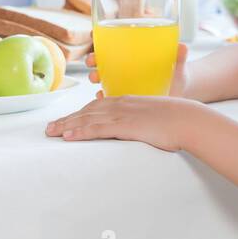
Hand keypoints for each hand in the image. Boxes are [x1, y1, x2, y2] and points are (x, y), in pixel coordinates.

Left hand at [45, 94, 202, 151]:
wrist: (188, 119)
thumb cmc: (177, 121)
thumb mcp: (155, 118)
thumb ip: (142, 121)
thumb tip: (138, 128)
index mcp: (127, 101)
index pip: (96, 107)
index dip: (79, 113)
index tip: (66, 120)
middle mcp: (120, 104)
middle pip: (86, 111)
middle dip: (67, 119)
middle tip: (49, 128)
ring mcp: (122, 114)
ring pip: (87, 118)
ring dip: (67, 125)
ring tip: (51, 132)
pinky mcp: (125, 125)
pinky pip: (97, 129)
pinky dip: (80, 131)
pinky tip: (68, 136)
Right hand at [86, 42, 190, 95]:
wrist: (179, 93)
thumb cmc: (175, 74)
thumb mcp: (177, 66)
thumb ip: (179, 57)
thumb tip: (183, 46)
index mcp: (132, 55)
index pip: (111, 44)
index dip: (98, 39)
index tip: (93, 35)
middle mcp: (123, 68)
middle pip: (101, 61)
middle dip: (92, 60)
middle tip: (92, 62)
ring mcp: (122, 83)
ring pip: (101, 78)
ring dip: (94, 77)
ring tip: (96, 80)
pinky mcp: (124, 99)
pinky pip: (109, 97)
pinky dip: (103, 97)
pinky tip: (102, 97)